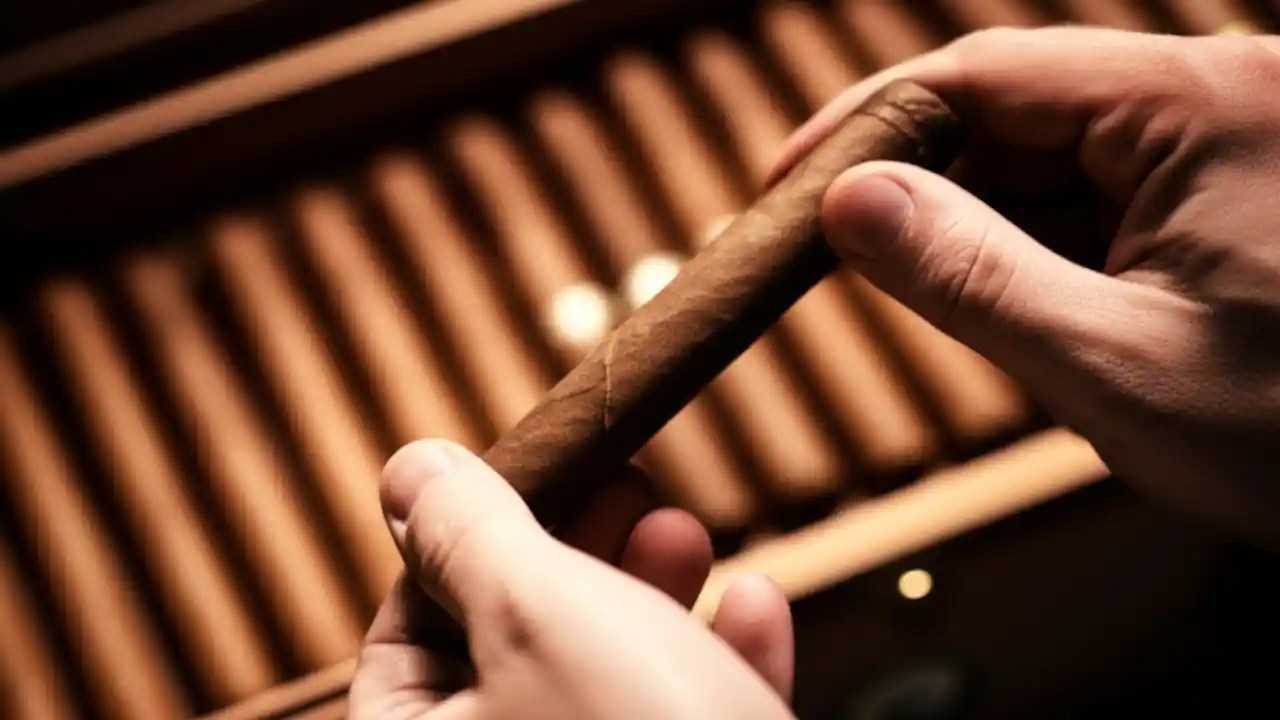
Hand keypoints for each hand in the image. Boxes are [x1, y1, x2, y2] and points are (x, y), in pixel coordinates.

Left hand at [348, 439, 794, 718]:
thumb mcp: (538, 616)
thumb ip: (467, 537)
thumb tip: (410, 470)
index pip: (405, 635)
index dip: (461, 539)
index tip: (529, 475)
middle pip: (513, 652)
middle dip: (576, 555)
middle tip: (623, 486)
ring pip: (609, 686)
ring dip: (654, 597)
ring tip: (685, 530)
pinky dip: (722, 666)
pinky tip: (757, 605)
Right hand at [772, 27, 1279, 544]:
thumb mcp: (1112, 366)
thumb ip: (970, 276)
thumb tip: (848, 204)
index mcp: (1197, 104)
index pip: (985, 74)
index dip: (867, 127)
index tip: (786, 187)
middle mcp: (1217, 95)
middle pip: (1015, 110)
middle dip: (919, 185)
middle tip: (836, 260)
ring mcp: (1229, 141)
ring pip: (1052, 159)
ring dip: (980, 226)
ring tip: (949, 308)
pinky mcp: (1232, 190)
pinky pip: (1102, 197)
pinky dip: (1043, 250)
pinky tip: (1031, 310)